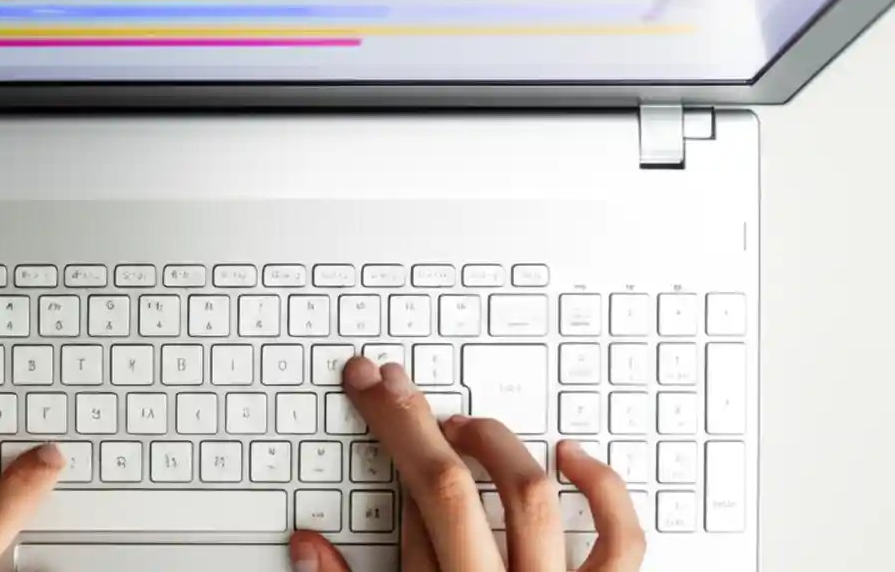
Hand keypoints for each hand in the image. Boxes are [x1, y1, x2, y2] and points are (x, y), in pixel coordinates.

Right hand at [290, 357, 645, 571]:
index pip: (408, 504)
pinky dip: (602, 489)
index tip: (371, 393)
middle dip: (414, 422)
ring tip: (463, 423)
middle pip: (451, 486)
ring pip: (529, 497)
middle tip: (391, 383)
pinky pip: (620, 541)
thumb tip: (308, 545)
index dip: (389, 436)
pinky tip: (571, 455)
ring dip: (492, 444)